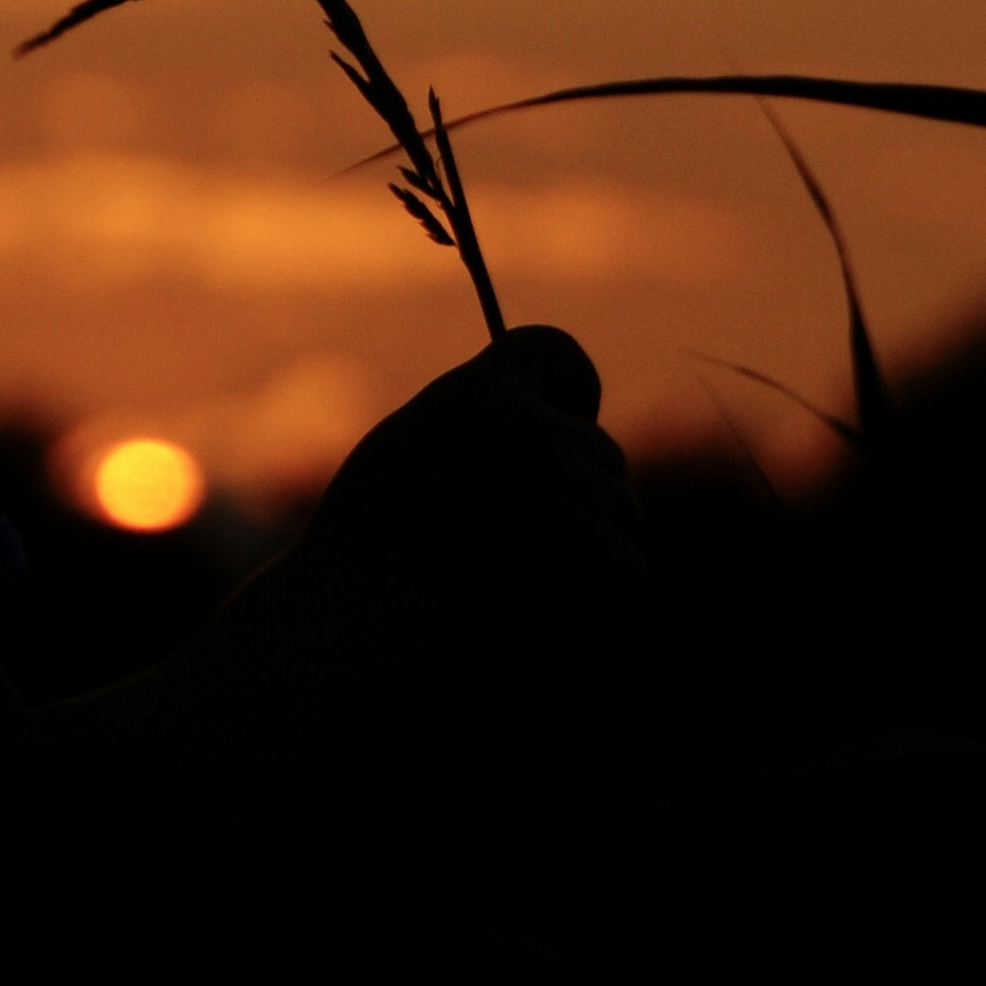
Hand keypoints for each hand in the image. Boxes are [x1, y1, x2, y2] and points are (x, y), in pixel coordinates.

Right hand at [297, 324, 644, 617]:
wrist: (358, 631)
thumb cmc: (367, 546)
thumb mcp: (411, 448)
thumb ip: (483, 423)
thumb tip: (555, 424)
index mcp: (483, 390)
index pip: (560, 355)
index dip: (563, 391)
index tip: (557, 423)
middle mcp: (541, 431)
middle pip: (597, 446)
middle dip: (574, 484)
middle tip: (521, 532)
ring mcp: (578, 497)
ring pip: (620, 507)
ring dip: (590, 539)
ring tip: (517, 574)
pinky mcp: (606, 564)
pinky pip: (627, 566)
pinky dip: (597, 592)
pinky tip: (535, 605)